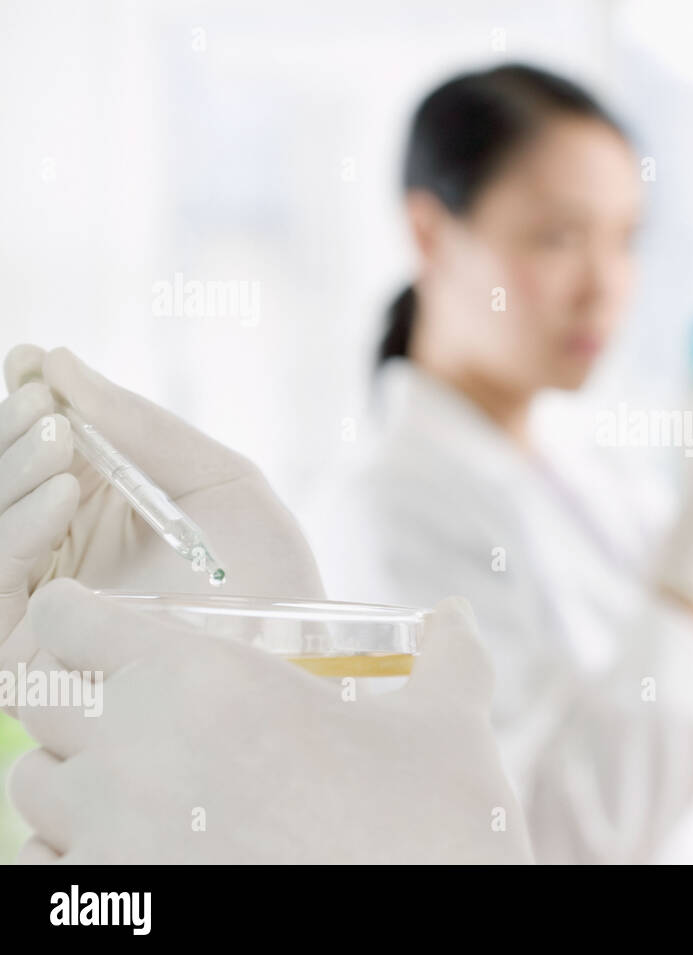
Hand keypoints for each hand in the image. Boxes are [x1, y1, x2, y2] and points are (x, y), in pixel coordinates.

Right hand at [0, 345, 325, 678]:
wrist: (295, 649)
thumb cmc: (268, 570)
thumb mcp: (216, 479)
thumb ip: (140, 426)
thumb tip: (55, 359)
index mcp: (91, 509)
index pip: (31, 450)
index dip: (22, 402)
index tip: (30, 362)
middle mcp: (54, 553)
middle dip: (9, 435)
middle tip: (42, 404)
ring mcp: (37, 605)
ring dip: (10, 475)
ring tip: (57, 440)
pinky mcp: (24, 656)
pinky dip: (16, 533)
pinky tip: (61, 495)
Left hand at [8, 579, 534, 863]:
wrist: (423, 937)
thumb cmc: (428, 832)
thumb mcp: (449, 730)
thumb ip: (450, 658)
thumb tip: (455, 617)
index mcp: (206, 683)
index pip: (67, 621)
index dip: (80, 617)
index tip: (105, 627)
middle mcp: (137, 758)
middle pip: (41, 704)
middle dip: (83, 699)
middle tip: (148, 711)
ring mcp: (115, 847)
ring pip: (34, 792)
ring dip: (77, 781)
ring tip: (150, 786)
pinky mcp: (114, 912)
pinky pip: (48, 872)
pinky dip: (80, 856)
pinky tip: (148, 853)